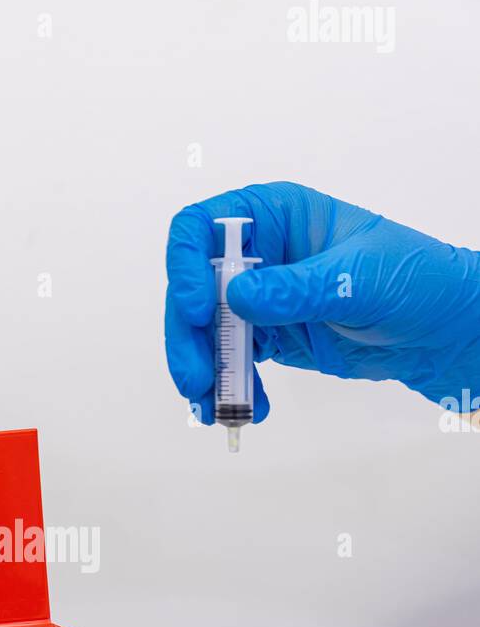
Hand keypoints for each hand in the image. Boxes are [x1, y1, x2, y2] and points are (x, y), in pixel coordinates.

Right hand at [165, 181, 479, 420]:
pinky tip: (246, 410)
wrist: (440, 331)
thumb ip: (298, 289)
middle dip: (190, 337)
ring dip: (205, 370)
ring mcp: (260, 297)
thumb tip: (238, 297)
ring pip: (207, 332)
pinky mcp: (269, 336)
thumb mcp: (359, 279)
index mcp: (276, 216)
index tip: (199, 310)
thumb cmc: (414, 280)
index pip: (203, 228)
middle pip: (195, 289)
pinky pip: (233, 362)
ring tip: (214, 408)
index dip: (187, 266)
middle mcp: (259, 253)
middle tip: (197, 380)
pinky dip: (232, 388)